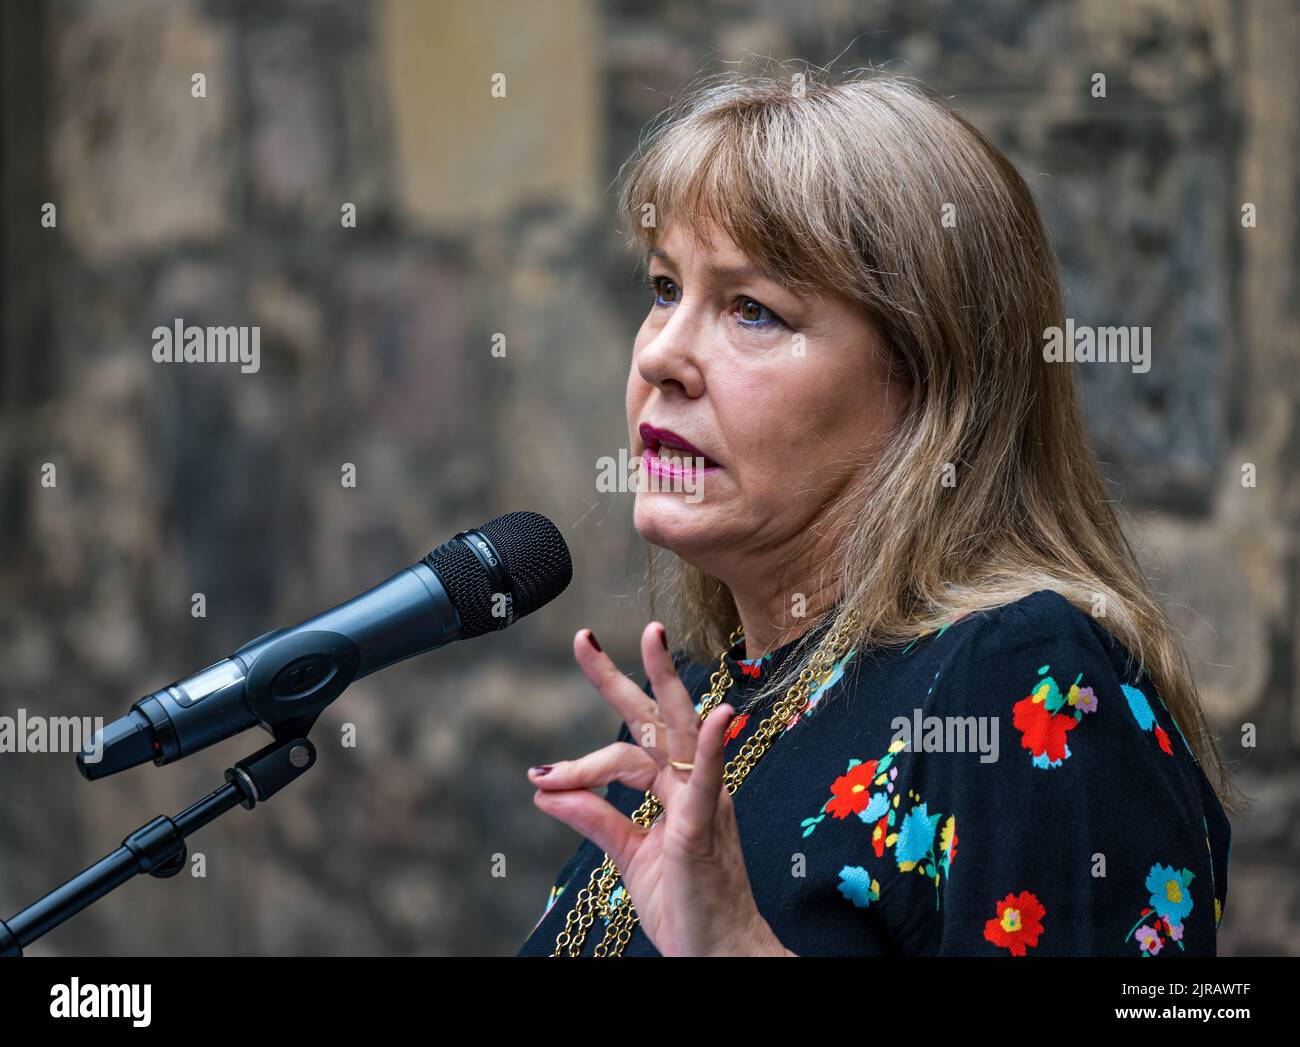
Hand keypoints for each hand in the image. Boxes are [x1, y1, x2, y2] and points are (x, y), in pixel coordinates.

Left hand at [527, 622, 789, 956]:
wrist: (721, 955)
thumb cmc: (688, 907)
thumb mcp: (631, 858)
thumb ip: (596, 819)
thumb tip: (545, 790)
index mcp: (677, 792)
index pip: (628, 750)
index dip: (580, 758)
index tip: (538, 773)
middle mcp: (693, 786)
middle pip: (656, 719)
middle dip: (624, 675)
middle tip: (584, 637)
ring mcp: (703, 802)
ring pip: (678, 733)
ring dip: (664, 682)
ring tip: (651, 639)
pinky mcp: (707, 827)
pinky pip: (711, 780)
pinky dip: (713, 745)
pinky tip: (718, 714)